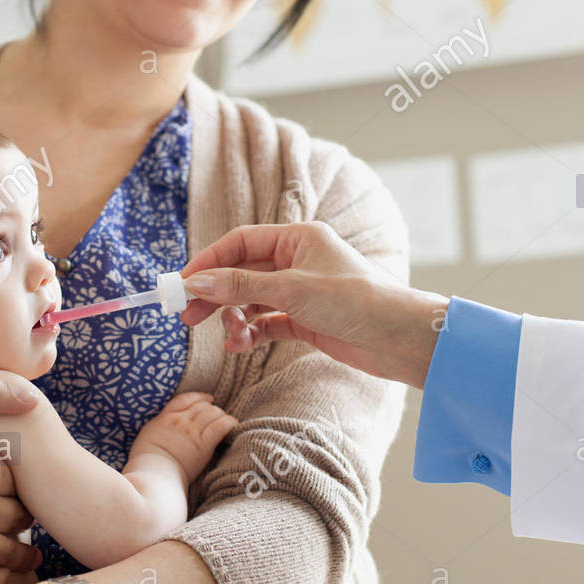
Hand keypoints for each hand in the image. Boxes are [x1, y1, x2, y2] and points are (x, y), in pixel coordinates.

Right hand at [129, 391, 236, 482]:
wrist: (153, 474)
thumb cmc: (145, 461)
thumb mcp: (147, 435)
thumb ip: (159, 427)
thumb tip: (165, 427)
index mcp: (165, 418)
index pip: (185, 399)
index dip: (199, 397)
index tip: (208, 399)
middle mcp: (180, 421)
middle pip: (202, 406)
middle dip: (212, 408)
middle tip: (217, 416)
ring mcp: (192, 432)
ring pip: (213, 413)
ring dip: (221, 415)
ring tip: (225, 422)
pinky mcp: (203, 444)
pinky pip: (220, 426)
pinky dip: (229, 422)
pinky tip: (232, 425)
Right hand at [179, 222, 447, 388]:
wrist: (401, 339)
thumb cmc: (355, 301)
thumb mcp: (292, 289)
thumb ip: (241, 285)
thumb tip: (196, 281)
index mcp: (298, 238)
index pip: (240, 243)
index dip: (209, 261)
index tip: (182, 284)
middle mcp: (298, 261)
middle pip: (242, 273)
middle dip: (215, 294)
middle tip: (187, 316)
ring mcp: (302, 292)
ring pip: (252, 301)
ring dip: (234, 318)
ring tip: (229, 337)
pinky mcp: (307, 320)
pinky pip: (267, 323)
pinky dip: (252, 333)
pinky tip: (240, 345)